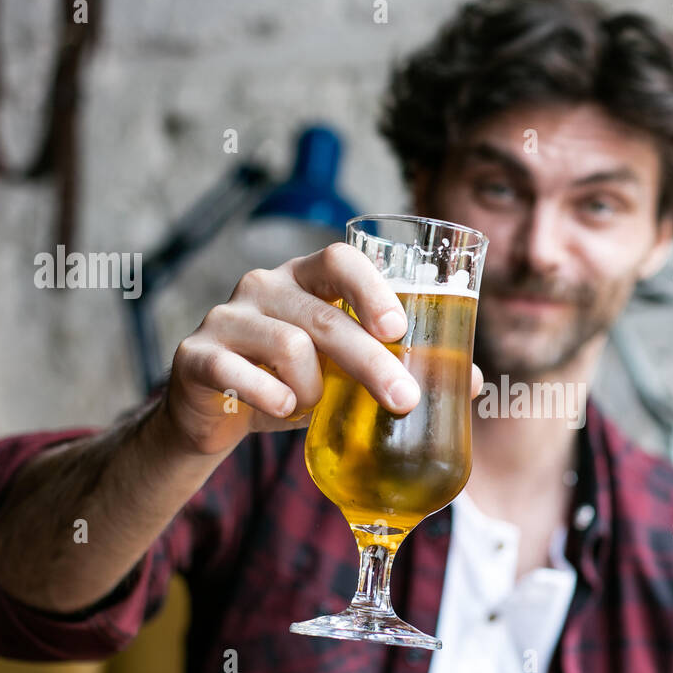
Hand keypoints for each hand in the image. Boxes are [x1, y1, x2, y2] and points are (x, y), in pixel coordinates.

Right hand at [164, 244, 483, 455]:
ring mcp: (227, 318)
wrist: (214, 414)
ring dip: (313, 389)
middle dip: (372, 362)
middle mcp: (264, 286)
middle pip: (325, 317)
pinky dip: (268, 396)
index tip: (400, 329)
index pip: (339, 259)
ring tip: (310, 407)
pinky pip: (237, 373)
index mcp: (306, 279)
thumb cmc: (292, 381)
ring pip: (288, 347)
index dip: (372, 288)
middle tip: (405, 400)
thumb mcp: (346, 372)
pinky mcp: (196, 356)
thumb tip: (476, 384)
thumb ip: (399, 366)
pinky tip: (282, 409)